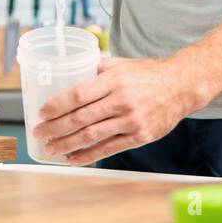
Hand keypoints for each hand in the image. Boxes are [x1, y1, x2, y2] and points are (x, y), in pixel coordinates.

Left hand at [33, 56, 201, 166]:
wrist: (181, 86)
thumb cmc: (148, 74)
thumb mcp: (122, 64)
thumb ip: (97, 68)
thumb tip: (70, 71)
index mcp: (114, 80)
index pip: (78, 94)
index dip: (57, 106)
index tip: (41, 113)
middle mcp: (121, 100)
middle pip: (81, 118)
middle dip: (55, 128)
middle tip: (40, 133)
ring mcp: (131, 120)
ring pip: (92, 136)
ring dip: (67, 144)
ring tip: (51, 149)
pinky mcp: (140, 136)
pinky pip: (109, 148)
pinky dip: (89, 155)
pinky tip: (74, 159)